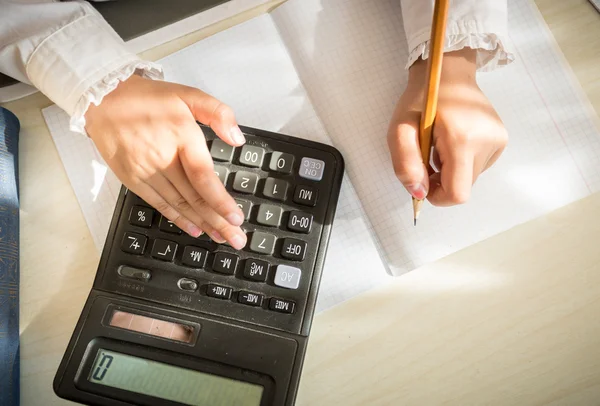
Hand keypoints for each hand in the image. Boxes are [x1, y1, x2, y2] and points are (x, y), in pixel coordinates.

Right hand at [84, 75, 246, 248]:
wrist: (102, 97)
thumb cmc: (147, 97)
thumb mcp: (188, 94)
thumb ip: (218, 113)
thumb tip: (237, 138)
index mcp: (181, 135)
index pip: (203, 176)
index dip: (220, 201)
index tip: (236, 217)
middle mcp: (162, 157)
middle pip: (194, 197)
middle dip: (218, 221)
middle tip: (236, 239)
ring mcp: (145, 170)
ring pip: (178, 205)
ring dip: (201, 224)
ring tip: (220, 237)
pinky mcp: (131, 178)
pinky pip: (158, 204)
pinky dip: (177, 219)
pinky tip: (193, 229)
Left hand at [387, 48, 507, 205]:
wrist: (449, 72)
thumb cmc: (421, 98)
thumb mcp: (399, 129)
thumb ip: (405, 163)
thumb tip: (418, 193)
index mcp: (462, 140)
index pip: (457, 194)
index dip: (437, 196)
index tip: (423, 180)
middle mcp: (487, 143)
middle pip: (462, 187)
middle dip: (440, 181)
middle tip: (426, 157)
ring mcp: (498, 142)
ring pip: (469, 178)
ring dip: (450, 171)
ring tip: (439, 146)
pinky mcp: (501, 140)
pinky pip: (478, 167)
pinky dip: (461, 162)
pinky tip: (452, 142)